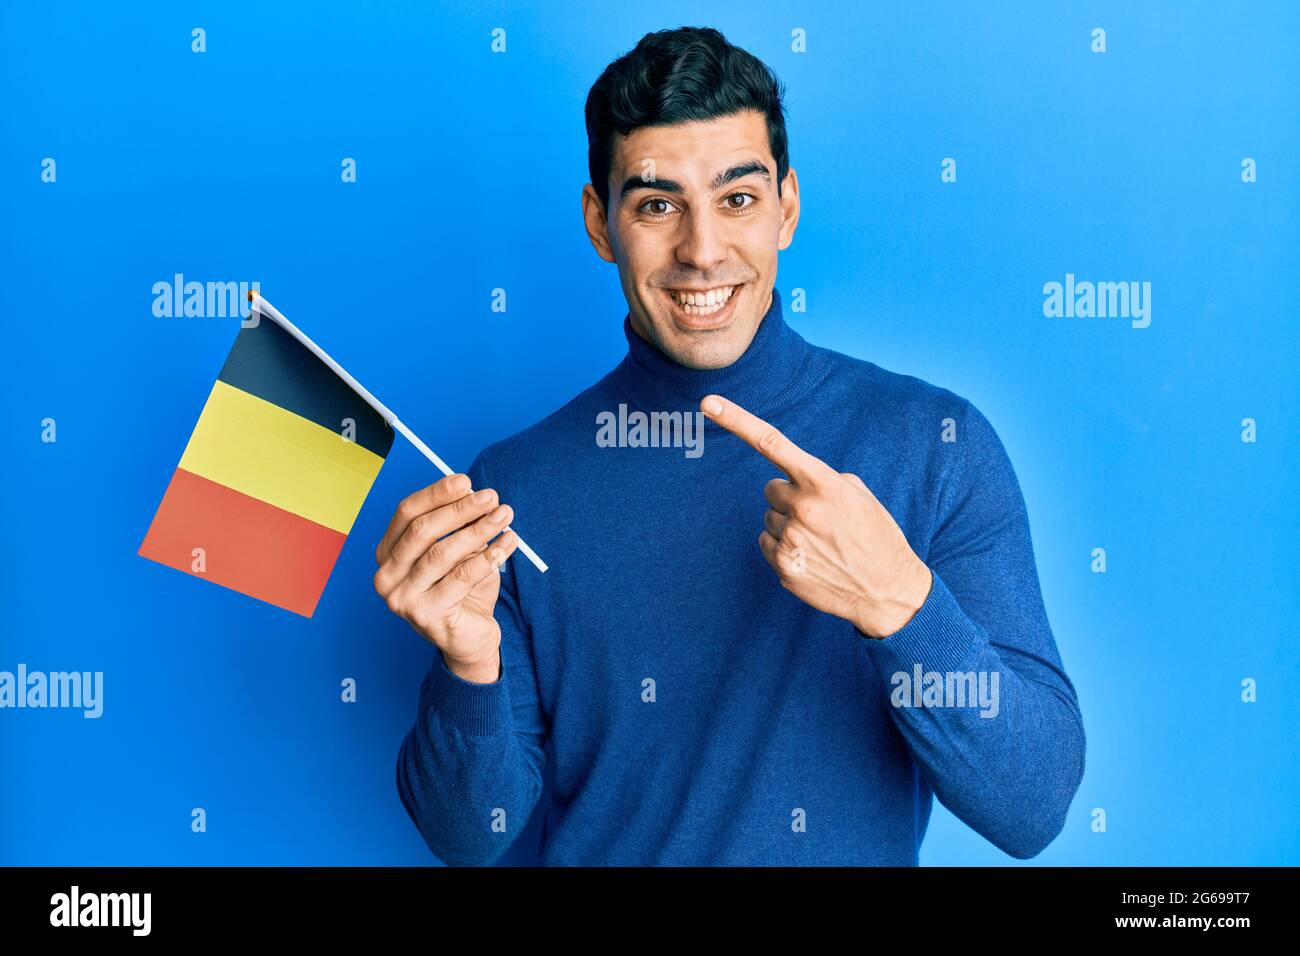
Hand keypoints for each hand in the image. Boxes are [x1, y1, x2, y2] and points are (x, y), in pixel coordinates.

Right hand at [373, 474, 519, 681]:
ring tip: (504, 517)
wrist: (469, 639)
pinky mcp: (426, 616)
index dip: (436, 494)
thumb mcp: (461, 551)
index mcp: (388, 553)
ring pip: (442, 553)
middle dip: (460, 510)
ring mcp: (402, 599)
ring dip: (479, 530)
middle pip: (422, 531)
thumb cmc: (462, 590)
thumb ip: (461, 525)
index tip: (466, 481)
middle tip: (492, 497)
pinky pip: (461, 578)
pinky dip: (487, 557)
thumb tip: (476, 494)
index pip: (406, 513)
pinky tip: (505, 545)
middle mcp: (387, 576)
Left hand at [700, 394, 932, 638]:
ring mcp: (790, 539)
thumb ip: (822, 478)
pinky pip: (766, 543)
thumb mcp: (857, 495)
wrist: (888, 589)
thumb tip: (792, 480)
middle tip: (820, 516)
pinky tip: (812, 557)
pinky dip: (783, 548)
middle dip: (789, 497)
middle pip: (770, 489)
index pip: (771, 443)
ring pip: (769, 517)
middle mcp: (802, 507)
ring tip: (821, 540)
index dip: (736, 420)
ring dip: (788, 524)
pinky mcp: (783, 566)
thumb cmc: (875, 534)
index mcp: (823, 482)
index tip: (707, 403)